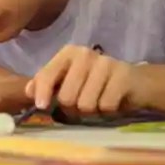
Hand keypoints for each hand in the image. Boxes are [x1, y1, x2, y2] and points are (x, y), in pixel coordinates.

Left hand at [26, 45, 140, 115]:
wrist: (135, 83)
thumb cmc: (96, 84)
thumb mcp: (69, 81)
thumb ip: (47, 85)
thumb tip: (28, 91)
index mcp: (69, 53)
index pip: (47, 75)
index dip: (42, 92)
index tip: (42, 105)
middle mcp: (85, 54)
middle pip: (66, 97)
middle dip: (73, 108)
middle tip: (83, 102)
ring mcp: (105, 63)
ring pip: (85, 104)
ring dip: (92, 110)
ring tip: (99, 101)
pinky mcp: (123, 76)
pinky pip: (105, 106)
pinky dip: (108, 110)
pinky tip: (113, 101)